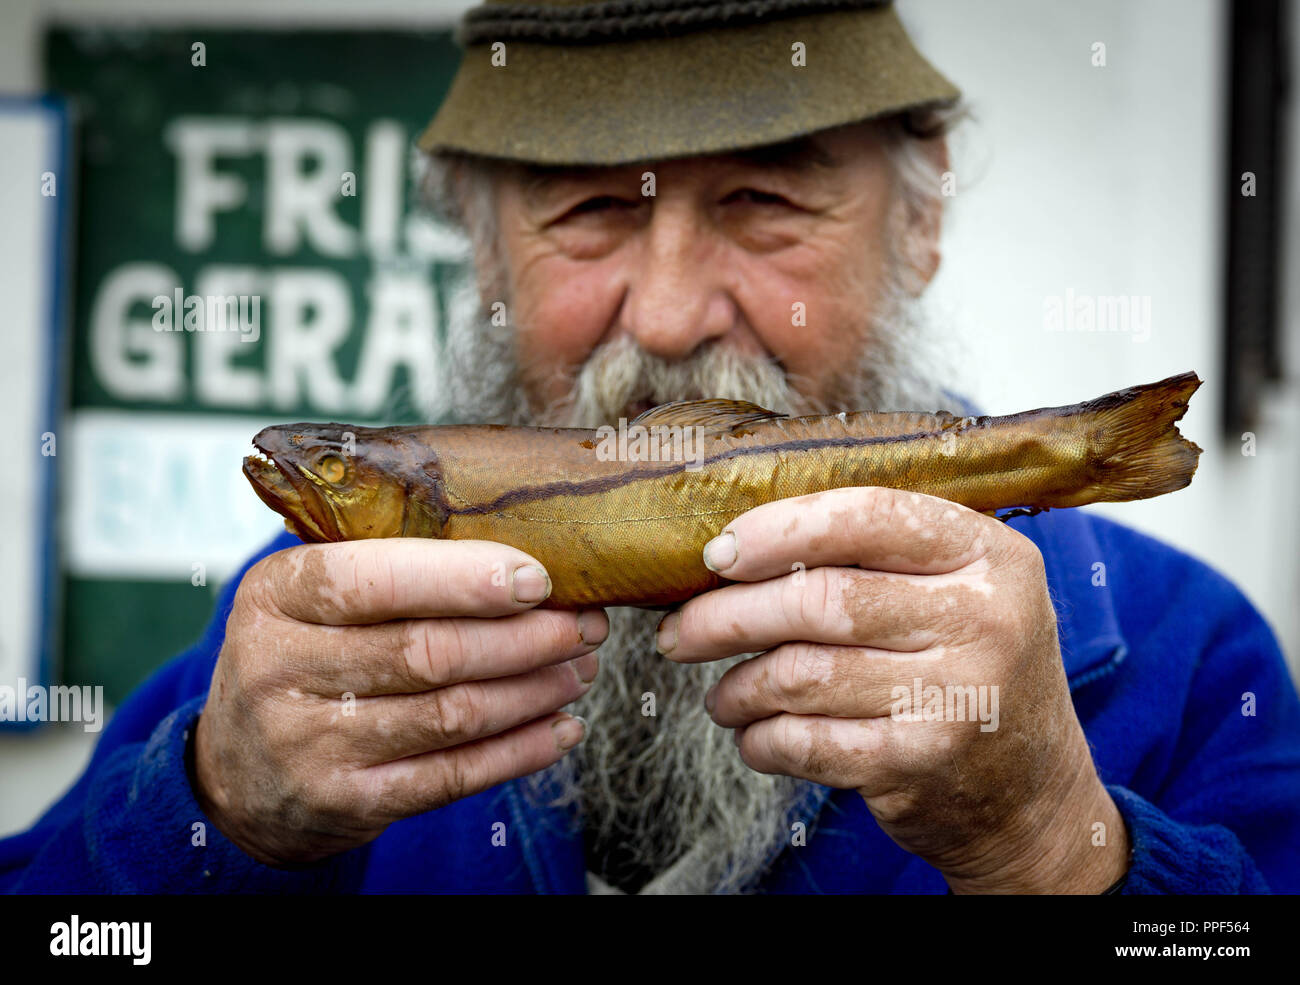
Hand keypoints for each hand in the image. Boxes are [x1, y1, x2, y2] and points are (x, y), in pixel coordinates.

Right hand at [194, 539, 605, 865]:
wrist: (238, 775)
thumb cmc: (300, 658)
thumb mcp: (307, 599)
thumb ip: (385, 566)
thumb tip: (515, 547)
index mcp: (277, 594)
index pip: (374, 579)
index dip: (464, 579)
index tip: (537, 577)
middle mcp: (281, 668)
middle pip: (428, 652)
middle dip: (524, 637)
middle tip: (583, 623)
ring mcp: (311, 744)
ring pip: (451, 714)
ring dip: (533, 690)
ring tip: (579, 668)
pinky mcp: (346, 801)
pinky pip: (452, 776)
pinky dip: (519, 751)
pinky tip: (560, 727)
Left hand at [657, 487, 1128, 893]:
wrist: (1030, 793)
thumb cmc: (969, 669)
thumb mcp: (958, 591)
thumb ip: (876, 555)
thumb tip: (737, 544)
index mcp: (990, 554)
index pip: (866, 516)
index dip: (777, 529)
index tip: (717, 554)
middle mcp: (984, 619)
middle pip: (819, 600)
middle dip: (728, 616)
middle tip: (681, 630)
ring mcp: (958, 695)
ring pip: (801, 675)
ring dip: (738, 686)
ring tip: (720, 693)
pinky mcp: (922, 762)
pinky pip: (807, 742)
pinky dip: (762, 740)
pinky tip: (755, 735)